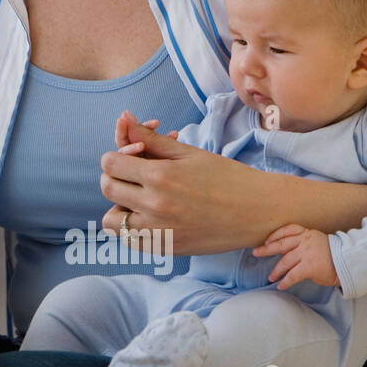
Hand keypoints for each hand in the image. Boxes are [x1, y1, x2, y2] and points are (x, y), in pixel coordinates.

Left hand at [100, 111, 265, 255]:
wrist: (258, 211)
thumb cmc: (226, 177)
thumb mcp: (187, 152)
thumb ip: (150, 138)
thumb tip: (123, 118)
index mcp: (160, 176)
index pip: (109, 164)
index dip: (116, 156)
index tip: (131, 157)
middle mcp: (155, 206)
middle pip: (107, 188)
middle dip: (115, 177)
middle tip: (134, 176)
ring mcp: (160, 231)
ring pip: (112, 220)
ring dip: (119, 207)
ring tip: (138, 199)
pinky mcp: (167, 248)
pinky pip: (131, 241)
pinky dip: (132, 229)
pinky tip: (148, 217)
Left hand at [252, 224, 339, 289]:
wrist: (350, 263)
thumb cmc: (334, 255)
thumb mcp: (318, 243)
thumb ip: (303, 245)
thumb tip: (288, 254)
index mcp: (307, 234)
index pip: (287, 230)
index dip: (275, 235)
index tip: (266, 241)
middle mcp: (305, 242)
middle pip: (281, 244)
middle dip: (266, 249)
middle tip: (255, 253)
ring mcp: (306, 254)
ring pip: (285, 261)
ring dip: (276, 270)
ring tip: (271, 277)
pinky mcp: (309, 267)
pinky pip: (293, 275)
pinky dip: (285, 281)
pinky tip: (281, 285)